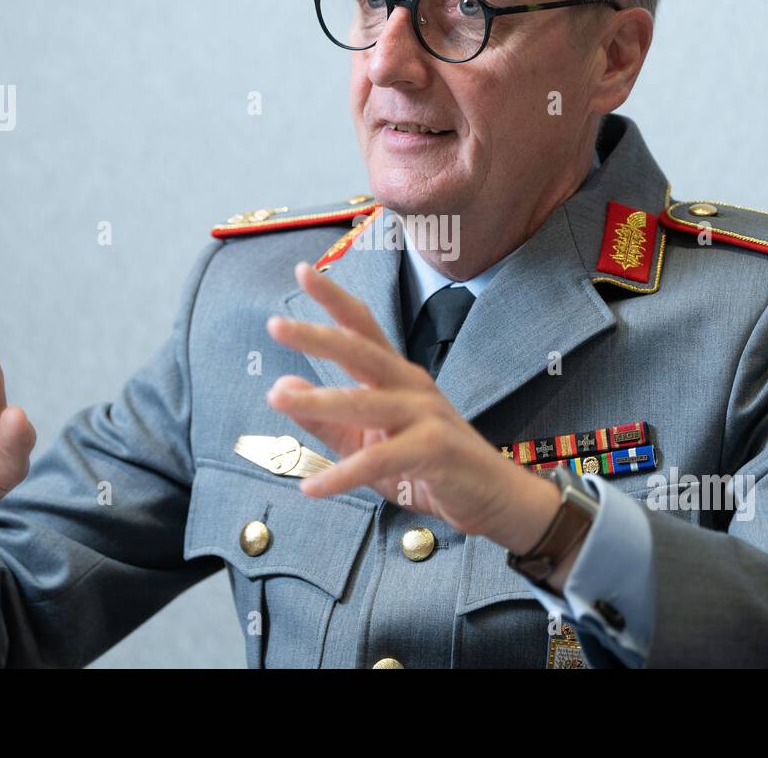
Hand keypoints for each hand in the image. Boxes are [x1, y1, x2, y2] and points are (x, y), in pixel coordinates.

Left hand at [265, 262, 556, 554]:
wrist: (492, 497)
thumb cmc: (427, 466)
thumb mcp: (367, 443)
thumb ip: (327, 418)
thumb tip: (281, 386)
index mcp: (396, 376)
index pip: (362, 328)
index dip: (334, 299)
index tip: (303, 270)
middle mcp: (411, 385)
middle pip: (361, 352)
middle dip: (318, 336)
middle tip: (275, 325)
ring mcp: (426, 414)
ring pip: (363, 403)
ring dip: (317, 401)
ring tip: (275, 399)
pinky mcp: (434, 449)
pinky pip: (379, 460)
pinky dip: (343, 475)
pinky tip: (312, 489)